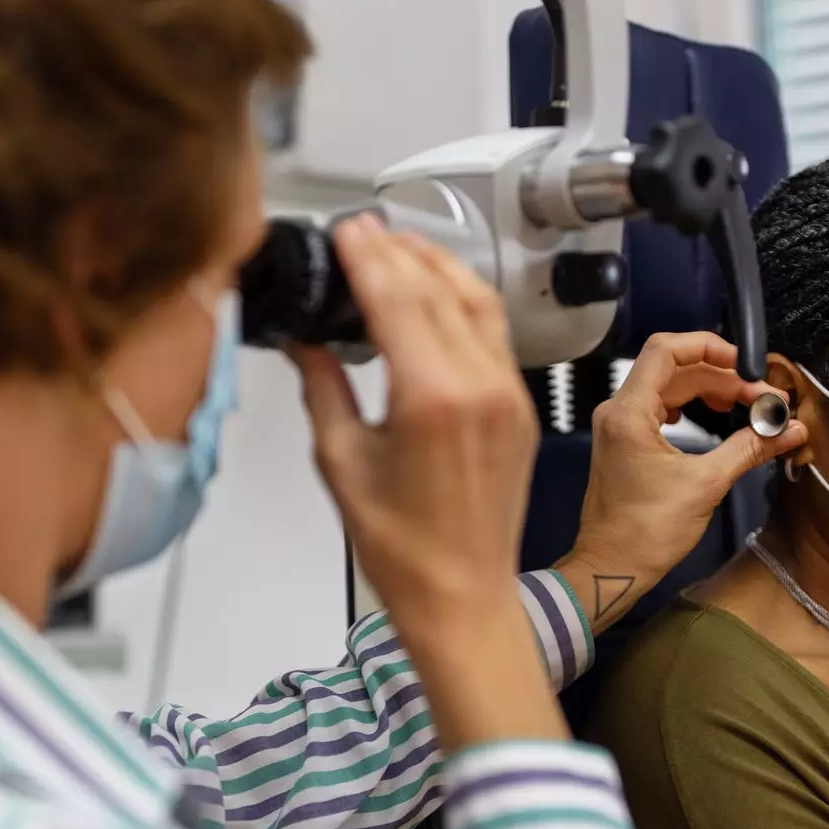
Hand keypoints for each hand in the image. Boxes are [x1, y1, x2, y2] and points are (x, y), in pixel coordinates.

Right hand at [292, 216, 562, 747]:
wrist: (463, 597)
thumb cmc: (403, 550)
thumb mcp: (342, 462)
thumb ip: (324, 389)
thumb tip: (306, 342)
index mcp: (432, 398)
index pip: (398, 298)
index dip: (368, 256)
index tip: (347, 230)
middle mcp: (481, 386)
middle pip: (439, 289)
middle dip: (400, 251)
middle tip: (365, 230)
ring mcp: (509, 395)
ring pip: (479, 302)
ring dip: (440, 266)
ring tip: (401, 248)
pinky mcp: (522, 408)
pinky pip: (496, 335)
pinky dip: (465, 301)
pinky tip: (439, 295)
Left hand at [558, 332, 808, 632]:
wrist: (611, 567)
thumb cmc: (646, 532)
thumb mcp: (706, 484)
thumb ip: (749, 449)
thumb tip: (789, 430)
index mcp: (629, 413)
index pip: (666, 350)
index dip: (709, 347)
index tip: (744, 363)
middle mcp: (618, 412)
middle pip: (673, 369)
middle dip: (720, 377)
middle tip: (760, 399)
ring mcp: (618, 427)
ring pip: (668, 387)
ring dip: (708, 391)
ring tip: (743, 406)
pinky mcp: (624, 443)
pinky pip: (659, 407)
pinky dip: (690, 406)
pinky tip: (711, 417)